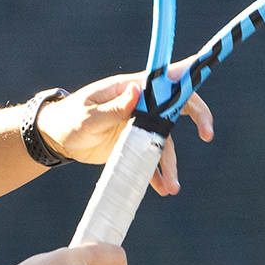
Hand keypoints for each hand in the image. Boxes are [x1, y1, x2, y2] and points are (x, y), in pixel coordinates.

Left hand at [36, 64, 214, 194]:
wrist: (57, 139)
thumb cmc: (69, 118)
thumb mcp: (87, 115)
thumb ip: (112, 107)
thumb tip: (136, 91)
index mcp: (130, 88)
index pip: (165, 78)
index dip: (188, 76)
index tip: (205, 77)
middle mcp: (141, 105)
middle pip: (178, 107)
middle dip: (198, 117)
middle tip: (207, 135)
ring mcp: (139, 125)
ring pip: (164, 141)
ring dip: (170, 164)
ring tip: (171, 187)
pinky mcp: (134, 144)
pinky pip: (151, 159)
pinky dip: (156, 173)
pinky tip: (161, 188)